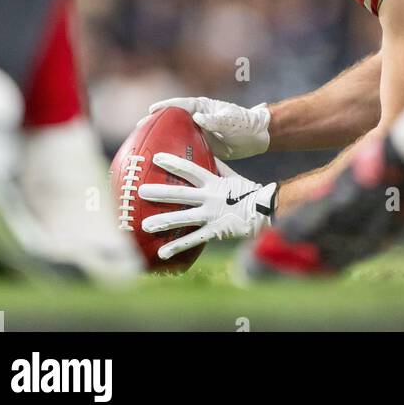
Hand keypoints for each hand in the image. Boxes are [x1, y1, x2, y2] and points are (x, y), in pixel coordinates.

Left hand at [139, 153, 277, 261]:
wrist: (263, 211)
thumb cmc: (246, 191)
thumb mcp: (231, 176)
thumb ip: (217, 166)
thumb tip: (205, 151)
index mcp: (213, 182)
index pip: (190, 170)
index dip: (174, 163)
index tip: (156, 158)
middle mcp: (209, 198)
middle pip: (181, 195)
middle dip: (160, 192)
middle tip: (140, 191)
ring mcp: (210, 216)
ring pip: (183, 219)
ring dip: (163, 221)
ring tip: (144, 224)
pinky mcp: (213, 232)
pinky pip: (192, 240)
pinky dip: (177, 247)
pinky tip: (162, 253)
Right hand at [147, 97, 270, 157]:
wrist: (256, 137)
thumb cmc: (245, 123)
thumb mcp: (231, 121)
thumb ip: (215, 120)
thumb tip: (198, 118)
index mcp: (203, 107)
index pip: (180, 105)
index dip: (165, 107)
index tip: (151, 111)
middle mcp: (198, 118)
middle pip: (173, 119)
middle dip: (157, 123)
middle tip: (139, 131)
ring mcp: (198, 132)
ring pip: (176, 134)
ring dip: (163, 139)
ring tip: (145, 148)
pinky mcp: (202, 145)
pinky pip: (185, 148)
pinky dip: (175, 154)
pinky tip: (164, 166)